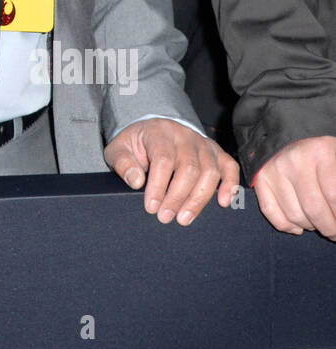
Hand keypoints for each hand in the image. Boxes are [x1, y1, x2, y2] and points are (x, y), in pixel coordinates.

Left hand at [104, 118, 239, 224]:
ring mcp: (202, 143)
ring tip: (184, 218)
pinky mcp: (215, 151)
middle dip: (177, 197)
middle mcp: (184, 135)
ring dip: (199, 198)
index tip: (151, 207)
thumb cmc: (135, 144)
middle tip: (165, 217)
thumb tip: (136, 181)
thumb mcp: (118, 149)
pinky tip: (223, 202)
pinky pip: (229, 165)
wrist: (152, 129)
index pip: (163, 160)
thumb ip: (122, 163)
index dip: (158, 186)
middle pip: (189, 168)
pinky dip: (230, 184)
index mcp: (159, 132)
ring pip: (210, 171)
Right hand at [253, 136, 335, 238]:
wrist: (292, 129)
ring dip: (310, 227)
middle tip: (335, 233)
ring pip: (294, 215)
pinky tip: (299, 228)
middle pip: (313, 209)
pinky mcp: (260, 178)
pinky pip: (270, 211)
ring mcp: (274, 169)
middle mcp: (295, 160)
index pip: (334, 197)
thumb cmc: (324, 151)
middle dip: (329, 228)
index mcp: (321, 152)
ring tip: (318, 224)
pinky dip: (286, 226)